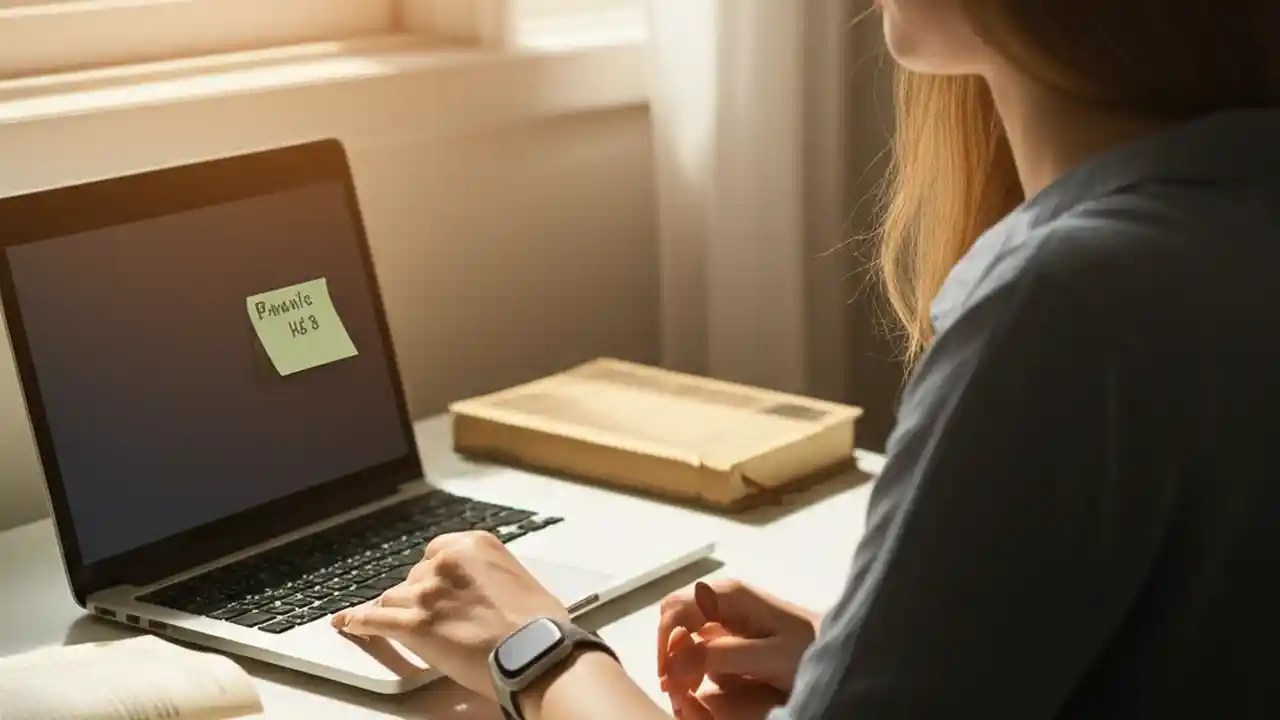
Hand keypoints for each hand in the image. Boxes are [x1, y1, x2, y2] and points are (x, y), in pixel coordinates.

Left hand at [331, 531, 567, 697]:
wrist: (537, 652)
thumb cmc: (540, 624)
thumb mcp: (518, 580)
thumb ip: (489, 578)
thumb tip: (480, 594)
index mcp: (474, 545)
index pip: (436, 553)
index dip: (434, 576)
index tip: (436, 588)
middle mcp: (446, 562)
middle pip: (415, 578)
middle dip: (422, 597)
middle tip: (440, 619)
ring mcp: (427, 593)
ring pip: (396, 598)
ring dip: (401, 613)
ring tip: (407, 627)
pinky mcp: (415, 624)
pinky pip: (375, 619)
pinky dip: (358, 621)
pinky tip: (347, 622)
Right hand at [658, 580, 818, 715]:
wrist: (838, 647)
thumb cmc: (805, 650)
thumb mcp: (765, 656)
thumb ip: (719, 655)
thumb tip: (675, 662)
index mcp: (728, 594)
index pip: (674, 610)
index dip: (665, 645)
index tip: (668, 680)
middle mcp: (722, 594)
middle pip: (672, 614)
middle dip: (669, 649)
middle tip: (677, 685)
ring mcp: (726, 608)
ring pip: (683, 626)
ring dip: (680, 656)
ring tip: (690, 686)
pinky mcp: (732, 623)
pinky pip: (700, 637)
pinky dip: (695, 658)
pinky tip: (706, 677)